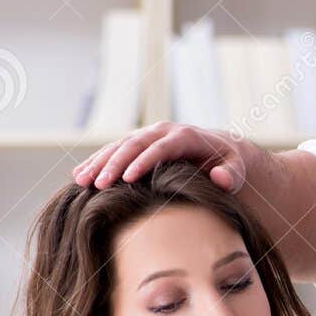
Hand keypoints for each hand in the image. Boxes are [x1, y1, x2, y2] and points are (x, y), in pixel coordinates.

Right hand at [73, 121, 254, 191]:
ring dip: (99, 162)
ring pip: (119, 146)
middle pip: (134, 145)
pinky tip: (79, 175)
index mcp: (184, 136)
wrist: (218, 147)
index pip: (161, 148)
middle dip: (114, 164)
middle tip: (98, 184)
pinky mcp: (138, 144)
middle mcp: (162, 131)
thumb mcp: (236, 166)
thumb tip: (221, 178)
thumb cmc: (228, 161)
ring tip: (81, 180)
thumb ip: (232, 173)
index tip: (127, 179)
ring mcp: (148, 135)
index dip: (144, 162)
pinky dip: (97, 161)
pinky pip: (114, 150)